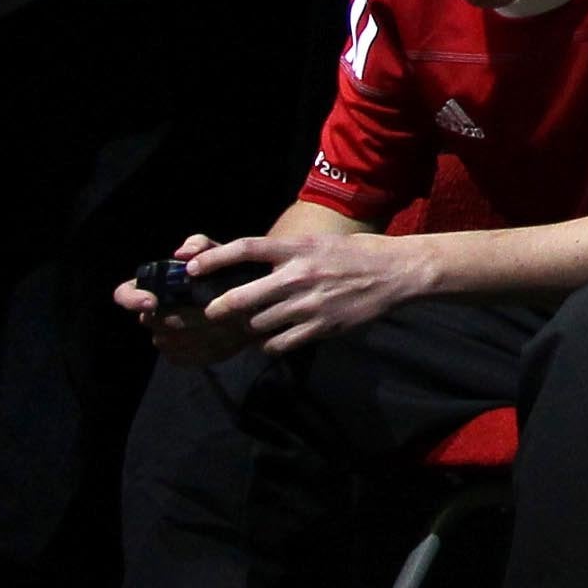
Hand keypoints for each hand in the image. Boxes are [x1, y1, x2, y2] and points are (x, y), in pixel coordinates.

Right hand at [114, 230, 260, 366]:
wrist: (249, 302)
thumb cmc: (225, 271)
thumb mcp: (217, 253)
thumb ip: (200, 245)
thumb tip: (182, 253)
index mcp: (152, 285)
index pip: (124, 293)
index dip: (132, 298)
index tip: (152, 301)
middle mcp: (152, 312)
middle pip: (149, 321)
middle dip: (174, 317)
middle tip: (204, 314)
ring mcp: (163, 336)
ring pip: (165, 340)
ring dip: (190, 334)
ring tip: (219, 325)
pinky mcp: (179, 354)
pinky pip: (180, 357)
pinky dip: (199, 350)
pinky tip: (220, 340)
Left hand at [169, 225, 441, 355]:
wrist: (396, 272)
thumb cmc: (355, 255)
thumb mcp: (318, 244)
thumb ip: (287, 255)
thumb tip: (251, 267)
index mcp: (297, 249)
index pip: (246, 249)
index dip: (214, 259)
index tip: (191, 269)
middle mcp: (299, 275)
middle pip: (243, 296)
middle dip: (220, 308)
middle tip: (212, 311)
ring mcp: (309, 304)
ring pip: (258, 324)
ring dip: (250, 326)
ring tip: (251, 324)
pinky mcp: (321, 327)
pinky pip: (279, 343)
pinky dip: (270, 343)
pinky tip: (275, 337)